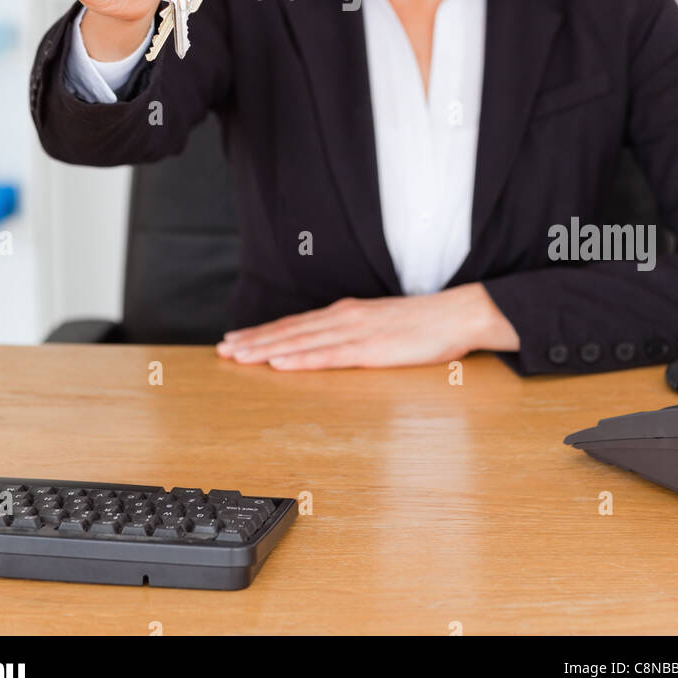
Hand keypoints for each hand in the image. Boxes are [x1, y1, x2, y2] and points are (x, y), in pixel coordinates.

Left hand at [215, 284, 519, 369]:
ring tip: (238, 356)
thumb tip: (331, 345)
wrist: (455, 315)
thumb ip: (354, 334)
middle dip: (253, 341)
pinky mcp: (369, 349)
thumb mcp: (380, 326)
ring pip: (300, 342)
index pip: (295, 324)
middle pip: (289, 331)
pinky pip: (328, 356)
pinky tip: (279, 363)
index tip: (236, 339)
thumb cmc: (422, 325)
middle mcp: (343, 318)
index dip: (263, 333)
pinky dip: (299, 359)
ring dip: (266, 350)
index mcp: (345, 314)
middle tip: (222, 349)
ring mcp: (354, 332)